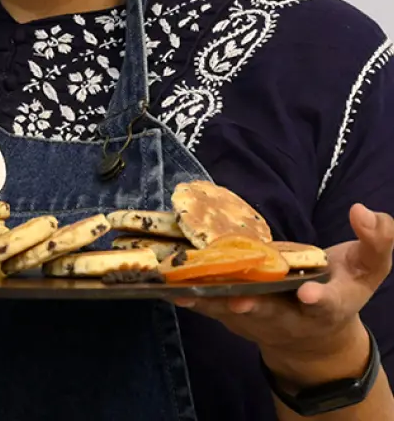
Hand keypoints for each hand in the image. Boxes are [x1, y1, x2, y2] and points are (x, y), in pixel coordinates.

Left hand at [173, 204, 393, 382]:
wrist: (317, 332)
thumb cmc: (343, 285)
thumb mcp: (370, 265)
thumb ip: (377, 240)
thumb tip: (363, 211)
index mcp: (330, 305)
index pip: (328, 304)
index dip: (320, 300)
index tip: (309, 294)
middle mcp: (293, 318)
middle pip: (274, 314)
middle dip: (257, 307)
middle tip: (241, 299)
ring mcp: (261, 320)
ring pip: (235, 313)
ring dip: (212, 301)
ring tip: (188, 288)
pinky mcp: (236, 317)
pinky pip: (213, 307)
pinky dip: (193, 297)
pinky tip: (170, 286)